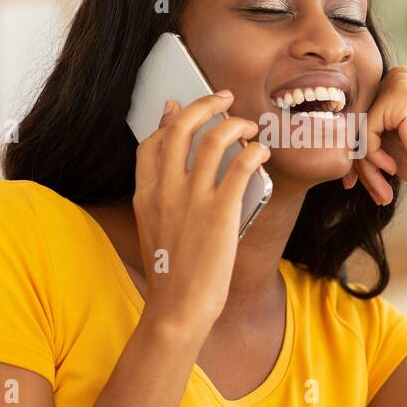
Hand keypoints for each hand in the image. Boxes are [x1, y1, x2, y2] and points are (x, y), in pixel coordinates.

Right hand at [131, 91, 269, 342]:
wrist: (178, 308)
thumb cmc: (173, 274)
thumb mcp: (154, 231)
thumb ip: (163, 199)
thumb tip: (180, 172)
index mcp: (145, 195)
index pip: (152, 142)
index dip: (169, 119)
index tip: (181, 108)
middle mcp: (165, 190)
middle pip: (181, 127)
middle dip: (205, 104)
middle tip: (224, 99)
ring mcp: (192, 199)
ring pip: (214, 139)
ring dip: (236, 124)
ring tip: (249, 127)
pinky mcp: (220, 212)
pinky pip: (240, 165)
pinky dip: (254, 151)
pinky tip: (261, 153)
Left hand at [342, 66, 406, 205]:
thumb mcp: (381, 143)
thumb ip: (356, 131)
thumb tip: (314, 131)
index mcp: (391, 82)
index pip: (355, 115)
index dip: (352, 151)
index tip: (354, 182)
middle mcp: (395, 75)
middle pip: (353, 120)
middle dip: (357, 160)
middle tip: (372, 189)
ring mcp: (398, 82)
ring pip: (356, 127)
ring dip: (364, 164)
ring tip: (380, 187)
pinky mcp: (399, 96)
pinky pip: (365, 130)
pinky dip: (372, 155)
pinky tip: (391, 167)